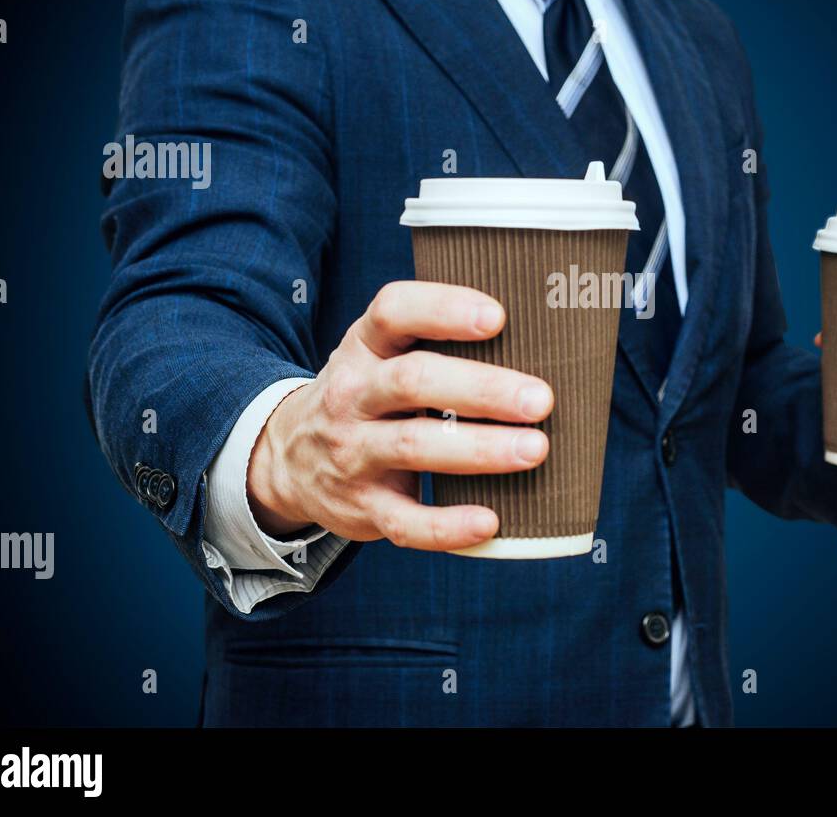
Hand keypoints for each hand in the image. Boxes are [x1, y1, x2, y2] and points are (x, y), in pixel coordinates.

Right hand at [247, 281, 553, 549]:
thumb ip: (436, 341)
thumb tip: (546, 335)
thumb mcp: (382, 355)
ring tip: (536, 449)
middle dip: (481, 389)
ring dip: (478, 449)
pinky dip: (447, 526)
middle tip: (541, 398)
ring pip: (411, 446)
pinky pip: (404, 521)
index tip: (499, 317)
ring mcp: (352, 453)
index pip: (393, 311)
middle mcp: (352, 395)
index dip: (444, 310)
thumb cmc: (369, 396)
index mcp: (365, 347)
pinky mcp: (362, 508)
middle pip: (412, 382)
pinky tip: (491, 522)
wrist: (289, 459)